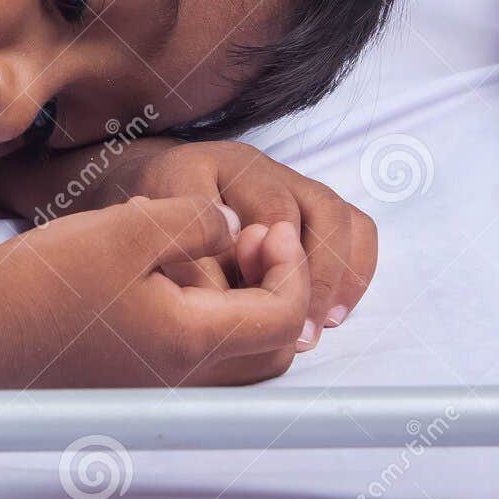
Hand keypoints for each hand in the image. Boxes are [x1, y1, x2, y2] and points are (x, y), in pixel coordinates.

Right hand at [0, 194, 309, 386]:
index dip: (290, 267)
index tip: (265, 225)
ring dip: (245, 307)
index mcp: (191, 341)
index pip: (284, 316)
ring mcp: (154, 385)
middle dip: (280, 291)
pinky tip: (165, 274)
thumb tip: (231, 227)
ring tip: (215, 253)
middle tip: (253, 241)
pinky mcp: (128, 380)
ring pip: (237, 359)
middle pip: (272, 350)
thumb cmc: (40, 286)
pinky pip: (195, 358)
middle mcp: (181, 377)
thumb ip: (194, 222)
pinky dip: (208, 319)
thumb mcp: (126, 228)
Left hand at [110, 141, 377, 350]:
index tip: (228, 317)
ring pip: (329, 214)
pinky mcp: (313, 200)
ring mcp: (285, 176)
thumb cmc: (147, 230)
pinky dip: (355, 269)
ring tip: (311, 329)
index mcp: (193, 168)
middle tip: (285, 334)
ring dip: (326, 277)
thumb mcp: (141, 243)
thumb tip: (220, 303)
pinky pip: (356, 225)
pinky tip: (333, 314)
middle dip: (288, 277)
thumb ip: (177, 268)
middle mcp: (245, 164)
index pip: (225, 219)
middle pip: (284, 213)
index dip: (229, 275)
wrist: (155, 197)